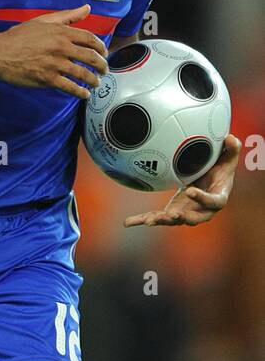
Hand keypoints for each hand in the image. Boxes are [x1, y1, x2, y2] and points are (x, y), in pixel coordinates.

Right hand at [0, 4, 108, 97]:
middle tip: (104, 71)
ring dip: (93, 80)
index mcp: (61, 32)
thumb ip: (67, 16)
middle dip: (101, 66)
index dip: (101, 47)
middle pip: (90, 57)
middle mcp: (61, 47)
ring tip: (96, 84)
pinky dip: (80, 92)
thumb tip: (86, 8)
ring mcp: (55, 64)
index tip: (104, 53)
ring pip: (82, 74)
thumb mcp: (43, 21)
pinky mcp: (47, 79)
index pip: (90, 39)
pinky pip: (70, 87)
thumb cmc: (19, 36)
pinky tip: (84, 95)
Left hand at [124, 133, 241, 227]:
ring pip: (173, 220)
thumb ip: (231, 150)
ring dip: (161, 220)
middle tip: (172, 215)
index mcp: (216, 200)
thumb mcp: (227, 160)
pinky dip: (142, 220)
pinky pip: (156, 217)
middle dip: (183, 217)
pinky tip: (128, 223)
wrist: (209, 184)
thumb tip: (231, 137)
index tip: (191, 191)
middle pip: (193, 218)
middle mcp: (201, 211)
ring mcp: (185, 213)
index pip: (211, 201)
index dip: (202, 198)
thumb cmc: (220, 172)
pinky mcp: (171, 213)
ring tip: (148, 221)